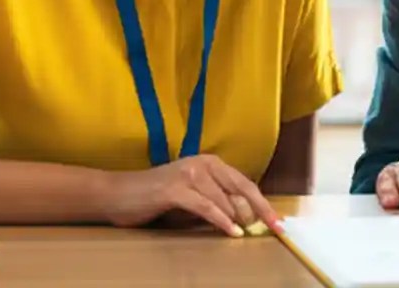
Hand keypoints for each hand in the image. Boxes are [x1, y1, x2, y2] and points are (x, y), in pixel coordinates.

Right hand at [102, 155, 278, 235]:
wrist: (118, 195)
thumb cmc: (156, 199)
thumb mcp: (192, 199)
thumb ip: (216, 203)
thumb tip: (246, 219)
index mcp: (210, 163)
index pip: (245, 184)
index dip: (264, 204)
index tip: (279, 223)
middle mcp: (203, 163)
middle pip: (242, 189)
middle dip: (261, 212)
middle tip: (275, 229)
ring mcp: (189, 174)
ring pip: (225, 200)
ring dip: (238, 219)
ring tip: (246, 234)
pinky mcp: (175, 188)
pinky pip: (206, 207)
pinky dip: (221, 220)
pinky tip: (232, 231)